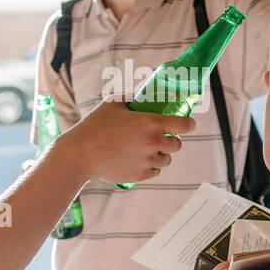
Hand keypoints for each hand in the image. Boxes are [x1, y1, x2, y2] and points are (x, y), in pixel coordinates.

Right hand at [58, 99, 192, 183]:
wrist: (80, 154)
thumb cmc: (95, 126)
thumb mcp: (113, 104)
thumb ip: (132, 98)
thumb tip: (143, 94)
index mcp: (151, 123)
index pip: (184, 125)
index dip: (188, 124)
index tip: (188, 125)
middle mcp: (153, 142)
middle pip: (177, 145)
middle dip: (172, 140)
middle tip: (160, 138)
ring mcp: (147, 161)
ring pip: (166, 159)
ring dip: (161, 154)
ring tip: (147, 150)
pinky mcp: (140, 175)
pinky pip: (155, 172)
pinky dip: (151, 167)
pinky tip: (139, 160)